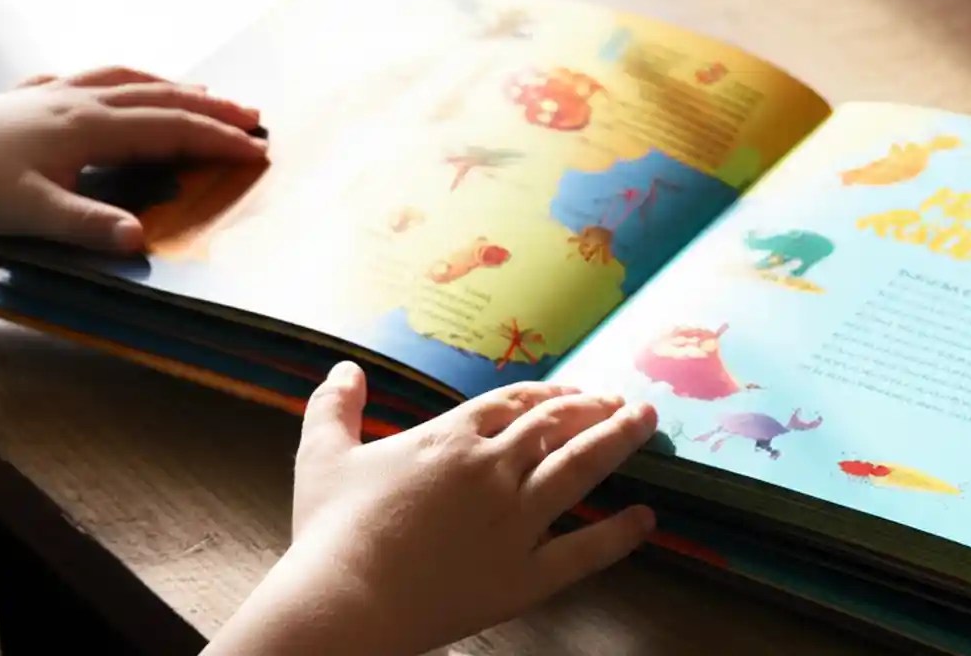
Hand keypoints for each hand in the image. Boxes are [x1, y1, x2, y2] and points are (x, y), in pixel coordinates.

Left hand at [0, 66, 266, 251]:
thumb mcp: (32, 213)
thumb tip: (141, 240)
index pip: (171, 129)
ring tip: (202, 94)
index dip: (217, 140)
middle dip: (210, 108)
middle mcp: (79, 102)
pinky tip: (115, 88)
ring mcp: (54, 95)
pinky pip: (87, 80)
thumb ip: (88, 225)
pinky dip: (118, 81)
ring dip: (171, 86)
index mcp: (90, 128)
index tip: (257, 151)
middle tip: (252, 116)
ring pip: (126, 80)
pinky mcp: (28, 98)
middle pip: (159, 97)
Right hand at [205, 363, 657, 655]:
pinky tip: (646, 519)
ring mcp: (513, 522)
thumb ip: (334, 407)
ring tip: (648, 424)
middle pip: (557, 426)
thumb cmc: (330, 531)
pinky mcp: (523, 576)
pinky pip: (583, 552)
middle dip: (595, 408)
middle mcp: (492, 469)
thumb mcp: (322, 456)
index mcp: (450, 437)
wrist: (343, 602)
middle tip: (625, 402)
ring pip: (578, 469)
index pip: (516, 403)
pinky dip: (618, 535)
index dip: (552, 394)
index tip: (576, 391)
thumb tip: (344, 368)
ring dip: (617, 441)